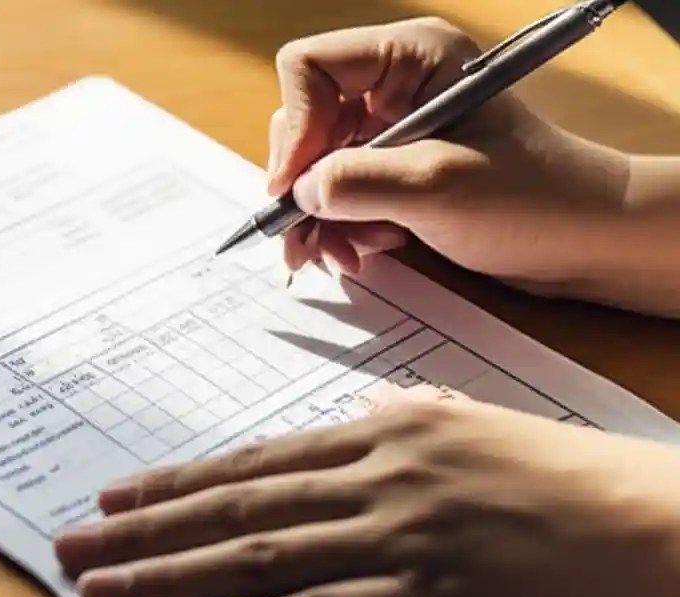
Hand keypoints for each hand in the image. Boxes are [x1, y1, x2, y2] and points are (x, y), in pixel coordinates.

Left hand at [54, 389, 679, 596]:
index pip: (252, 460)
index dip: (175, 481)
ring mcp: (397, 537)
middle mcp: (374, 476)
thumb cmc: (565, 471)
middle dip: (142, 527)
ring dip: (168, 573)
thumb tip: (352, 415)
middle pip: (233, 506)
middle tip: (70, 543)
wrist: (656, 520)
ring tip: (101, 587)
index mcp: (381, 432)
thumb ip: (400, 419)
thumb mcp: (469, 421)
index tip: (115, 494)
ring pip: (257, 556)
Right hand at [266, 18, 629, 290]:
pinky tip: (363, 251)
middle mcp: (395, 84)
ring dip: (318, 216)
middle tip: (306, 239)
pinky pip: (338, 190)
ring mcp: (393, 127)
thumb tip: (298, 192)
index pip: (309, 69)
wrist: (582, 239)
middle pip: (304, 120)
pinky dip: (338, 226)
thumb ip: (356, 183)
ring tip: (341, 257)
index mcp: (410, 58)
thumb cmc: (530, 199)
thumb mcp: (436, 188)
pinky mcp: (395, 166)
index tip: (295, 189)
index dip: (295, 128)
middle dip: (302, 185)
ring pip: (315, 164)